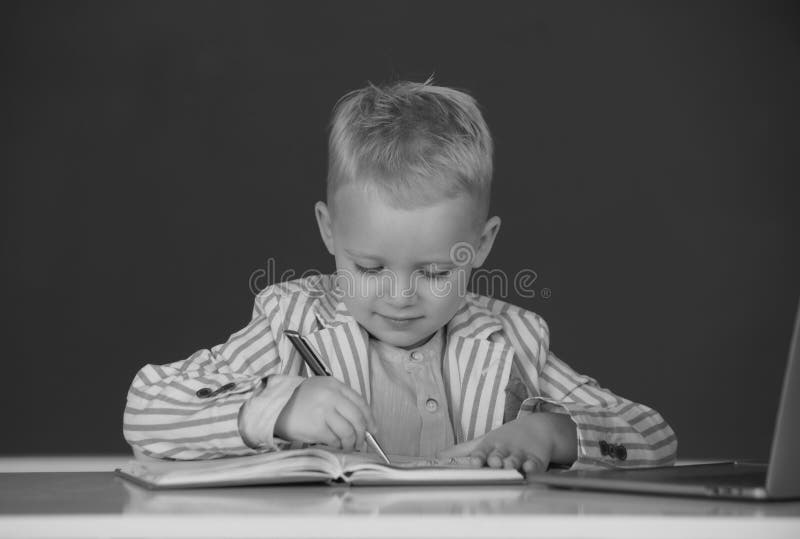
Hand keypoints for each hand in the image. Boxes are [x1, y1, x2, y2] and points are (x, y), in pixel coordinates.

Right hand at [275, 376, 375, 451]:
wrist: (277, 406)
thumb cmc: (300, 400)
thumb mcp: (322, 390)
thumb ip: (341, 400)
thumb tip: (363, 421)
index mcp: (334, 384)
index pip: (360, 402)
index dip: (370, 418)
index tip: (373, 428)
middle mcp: (330, 395)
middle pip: (357, 418)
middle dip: (362, 434)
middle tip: (362, 442)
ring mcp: (323, 410)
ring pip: (348, 431)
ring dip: (351, 443)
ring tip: (349, 446)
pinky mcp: (316, 426)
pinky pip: (335, 440)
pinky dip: (339, 446)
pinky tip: (336, 446)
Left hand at [438, 413, 576, 473]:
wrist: (537, 428)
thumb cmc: (505, 438)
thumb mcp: (484, 441)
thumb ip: (462, 451)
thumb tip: (438, 456)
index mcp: (490, 446)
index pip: (482, 451)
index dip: (478, 456)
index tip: (474, 462)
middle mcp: (505, 450)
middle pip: (499, 455)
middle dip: (495, 459)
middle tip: (493, 462)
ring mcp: (521, 454)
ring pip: (516, 459)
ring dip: (512, 462)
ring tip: (509, 465)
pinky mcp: (537, 459)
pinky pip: (535, 464)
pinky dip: (533, 466)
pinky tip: (530, 468)